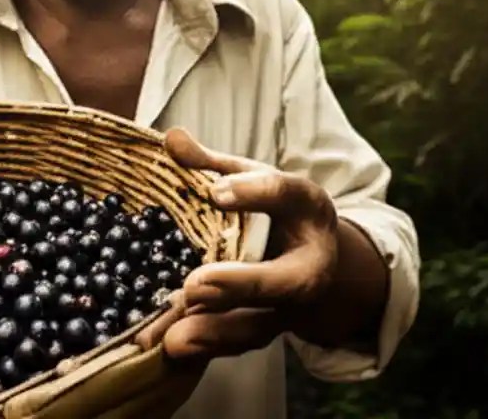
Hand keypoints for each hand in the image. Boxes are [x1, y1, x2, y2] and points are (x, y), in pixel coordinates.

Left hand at [137, 128, 339, 360]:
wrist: (316, 255)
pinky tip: (171, 349)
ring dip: (216, 333)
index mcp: (307, 207)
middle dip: (241, 285)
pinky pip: (240, 345)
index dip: (255, 192)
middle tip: (195, 287)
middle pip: (282, 280)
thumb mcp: (251, 177)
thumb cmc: (275, 209)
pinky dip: (208, 349)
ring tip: (174, 339)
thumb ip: (211, 162)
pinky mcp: (271, 329)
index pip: (287, 195)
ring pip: (260, 325)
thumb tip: (171, 137)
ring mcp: (292, 305)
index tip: (216, 191)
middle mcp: (309, 262)